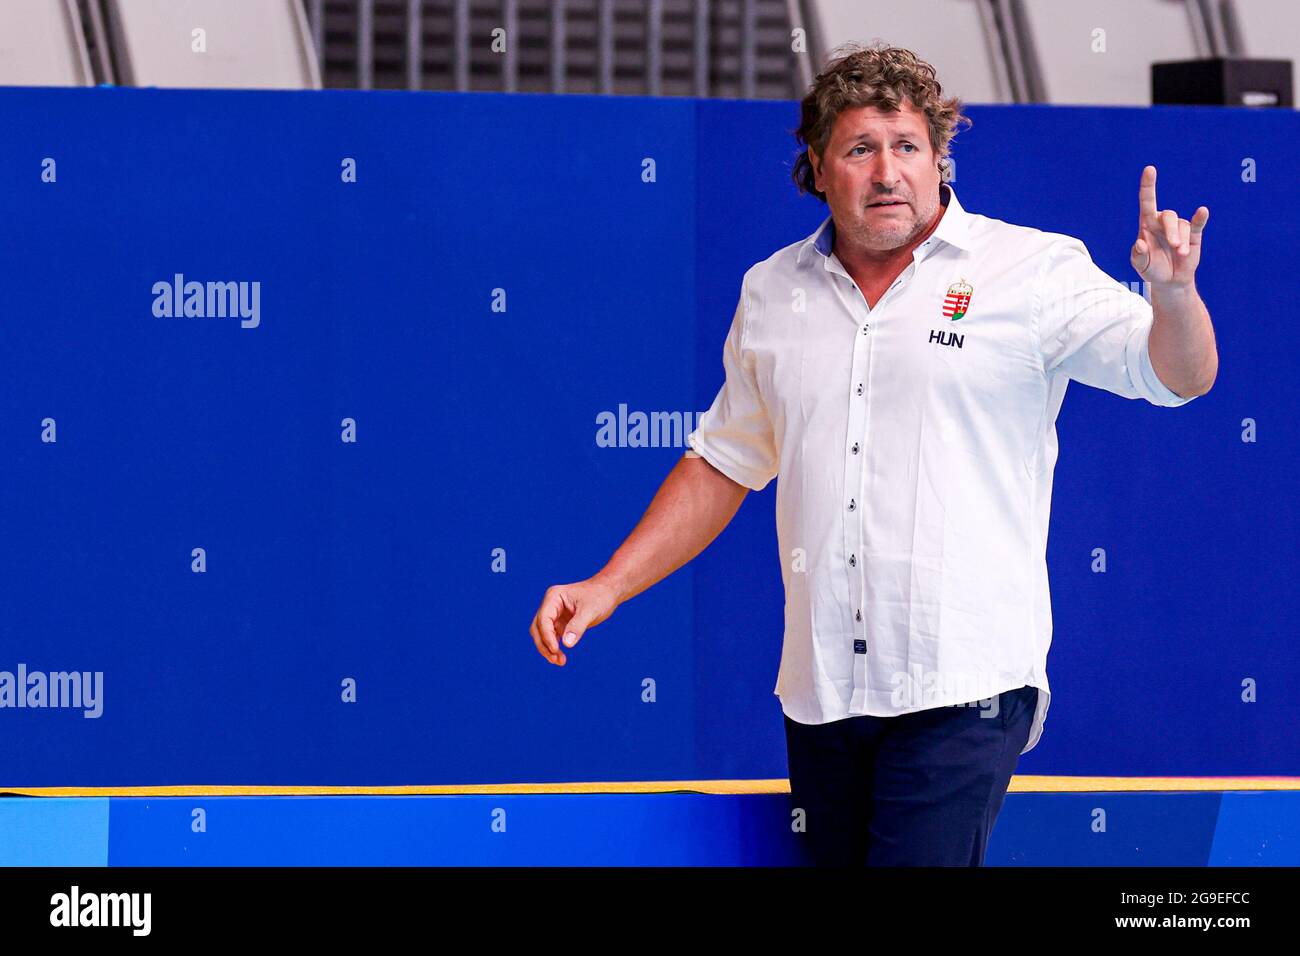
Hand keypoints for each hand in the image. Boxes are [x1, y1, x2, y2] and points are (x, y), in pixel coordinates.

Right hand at [529, 578, 620, 665]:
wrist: (608, 592)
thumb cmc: (600, 596)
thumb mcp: (590, 610)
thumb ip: (578, 626)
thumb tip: (566, 645)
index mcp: (554, 596)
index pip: (544, 618)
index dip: (547, 635)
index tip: (555, 649)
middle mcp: (550, 604)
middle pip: (538, 628)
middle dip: (544, 644)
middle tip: (555, 659)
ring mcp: (554, 614)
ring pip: (542, 634)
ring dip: (548, 648)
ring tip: (560, 661)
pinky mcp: (560, 622)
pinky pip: (552, 637)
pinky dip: (554, 647)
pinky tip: (561, 658)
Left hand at [1131, 165, 1207, 288]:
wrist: (1170, 281)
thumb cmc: (1152, 269)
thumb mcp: (1140, 265)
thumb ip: (1138, 256)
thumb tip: (1140, 243)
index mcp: (1146, 225)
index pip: (1146, 202)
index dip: (1148, 186)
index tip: (1150, 169)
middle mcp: (1163, 222)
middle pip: (1168, 216)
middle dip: (1172, 232)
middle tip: (1175, 248)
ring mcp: (1179, 228)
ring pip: (1182, 226)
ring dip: (1182, 241)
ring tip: (1181, 254)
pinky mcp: (1193, 234)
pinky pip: (1197, 223)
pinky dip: (1200, 218)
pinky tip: (1202, 211)